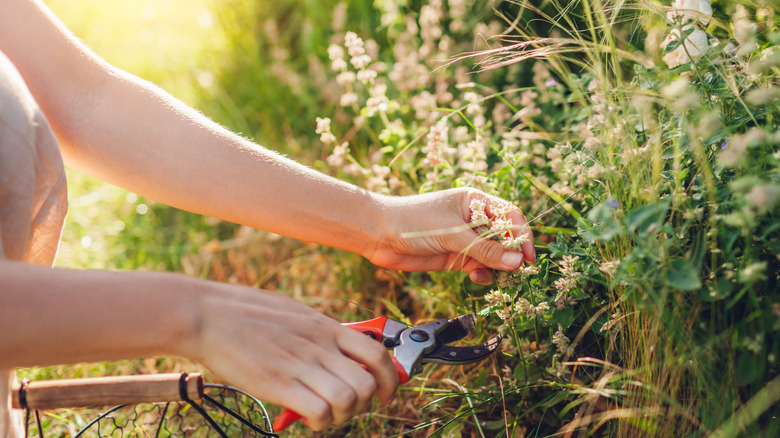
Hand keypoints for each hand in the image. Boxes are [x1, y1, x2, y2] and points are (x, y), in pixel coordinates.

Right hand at [182, 283, 398, 430]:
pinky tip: (307, 418)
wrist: (206, 314)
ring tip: (326, 415)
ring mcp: (300, 365)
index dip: (390, 379)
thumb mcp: (292, 310)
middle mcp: (319, 345)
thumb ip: (316, 328)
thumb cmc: (244, 310)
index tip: (386, 394)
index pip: (377, 354)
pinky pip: (320, 412)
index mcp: (325, 326)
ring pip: (349, 400)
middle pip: (368, 383)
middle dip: (365, 404)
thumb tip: (333, 341)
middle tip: (347, 407)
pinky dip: (321, 423)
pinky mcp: (279, 385)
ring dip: (344, 416)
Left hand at [366, 187, 535, 284]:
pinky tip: (477, 277)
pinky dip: (483, 274)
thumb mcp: (452, 233)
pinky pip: (479, 266)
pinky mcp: (455, 257)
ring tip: (496, 276)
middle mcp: (472, 219)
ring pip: (493, 255)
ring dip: (498, 267)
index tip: (528, 256)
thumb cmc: (413, 220)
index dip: (522, 235)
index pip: (510, 216)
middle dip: (512, 254)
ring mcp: (464, 239)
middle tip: (516, 271)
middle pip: (505, 237)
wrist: (378, 234)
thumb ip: (484, 248)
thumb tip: (517, 261)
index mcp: (474, 201)